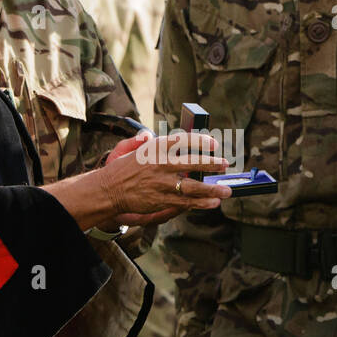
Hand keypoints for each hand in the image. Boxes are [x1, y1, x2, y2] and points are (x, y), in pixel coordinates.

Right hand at [100, 131, 231, 226]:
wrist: (110, 189)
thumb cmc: (126, 168)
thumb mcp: (136, 148)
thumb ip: (148, 140)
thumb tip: (152, 134)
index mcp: (156, 148)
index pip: (183, 140)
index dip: (201, 142)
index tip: (215, 144)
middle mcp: (160, 164)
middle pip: (192, 163)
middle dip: (212, 164)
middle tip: (225, 165)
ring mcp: (161, 183)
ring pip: (192, 187)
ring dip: (211, 189)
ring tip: (226, 191)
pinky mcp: (160, 200)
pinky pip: (184, 202)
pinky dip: (200, 203)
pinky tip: (212, 203)